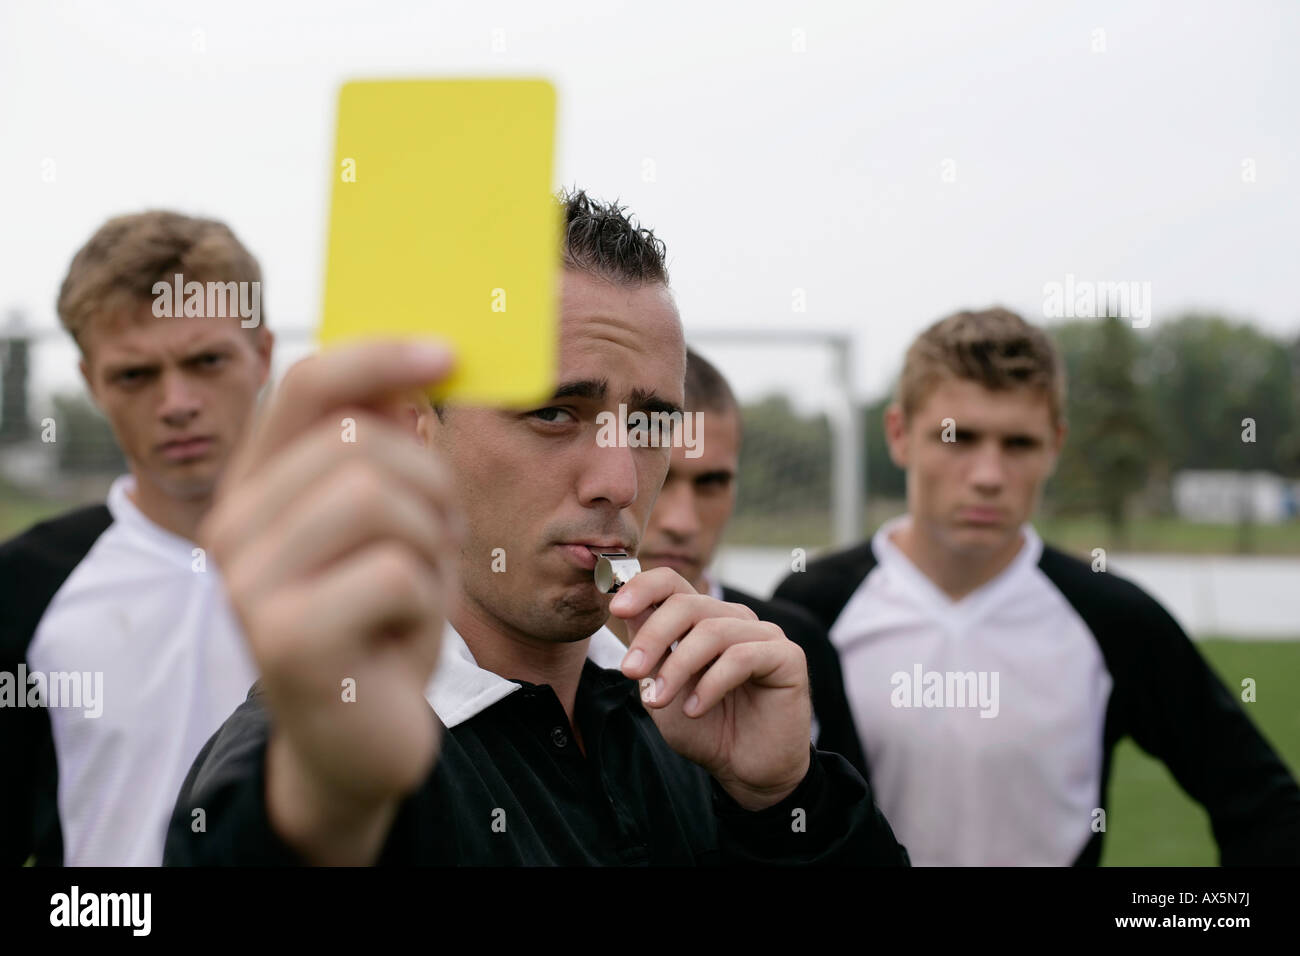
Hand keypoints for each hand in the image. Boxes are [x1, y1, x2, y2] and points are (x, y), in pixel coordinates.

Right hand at [200, 341, 461, 862]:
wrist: (358, 742)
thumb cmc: (380, 621)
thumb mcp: (394, 526)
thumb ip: (390, 453)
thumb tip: (420, 370)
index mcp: (255, 486)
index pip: (306, 384)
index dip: (381, 356)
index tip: (449, 353)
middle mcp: (231, 527)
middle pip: (356, 438)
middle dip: (431, 481)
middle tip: (440, 535)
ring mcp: (248, 585)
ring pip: (377, 496)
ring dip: (431, 542)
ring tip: (419, 588)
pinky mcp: (284, 640)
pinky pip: (397, 572)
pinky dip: (427, 601)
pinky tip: (403, 636)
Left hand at [610, 568, 811, 810]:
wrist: (745, 772)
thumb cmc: (705, 728)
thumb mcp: (661, 689)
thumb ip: (648, 652)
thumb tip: (625, 608)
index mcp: (703, 619)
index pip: (672, 583)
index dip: (643, 588)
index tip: (616, 610)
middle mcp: (734, 619)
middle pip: (687, 604)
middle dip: (653, 637)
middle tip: (631, 671)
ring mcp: (764, 634)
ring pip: (711, 632)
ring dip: (677, 668)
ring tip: (659, 701)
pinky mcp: (787, 657)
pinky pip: (742, 657)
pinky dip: (711, 684)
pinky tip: (696, 709)